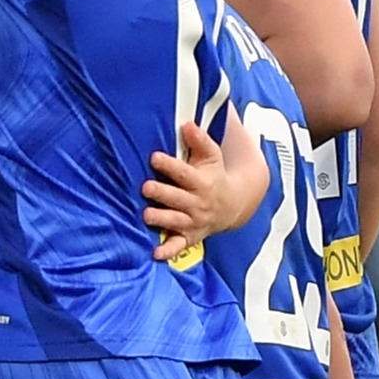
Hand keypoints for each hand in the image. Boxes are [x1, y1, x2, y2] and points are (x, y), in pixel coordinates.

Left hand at [142, 120, 240, 258]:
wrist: (232, 205)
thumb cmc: (214, 176)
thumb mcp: (212, 156)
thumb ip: (200, 140)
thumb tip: (187, 124)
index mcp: (202, 182)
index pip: (184, 173)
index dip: (169, 165)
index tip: (154, 157)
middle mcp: (197, 204)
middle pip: (178, 198)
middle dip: (162, 193)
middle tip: (146, 187)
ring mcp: (193, 222)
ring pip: (175, 221)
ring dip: (161, 219)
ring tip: (146, 215)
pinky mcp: (189, 237)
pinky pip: (178, 246)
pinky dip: (168, 251)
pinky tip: (155, 254)